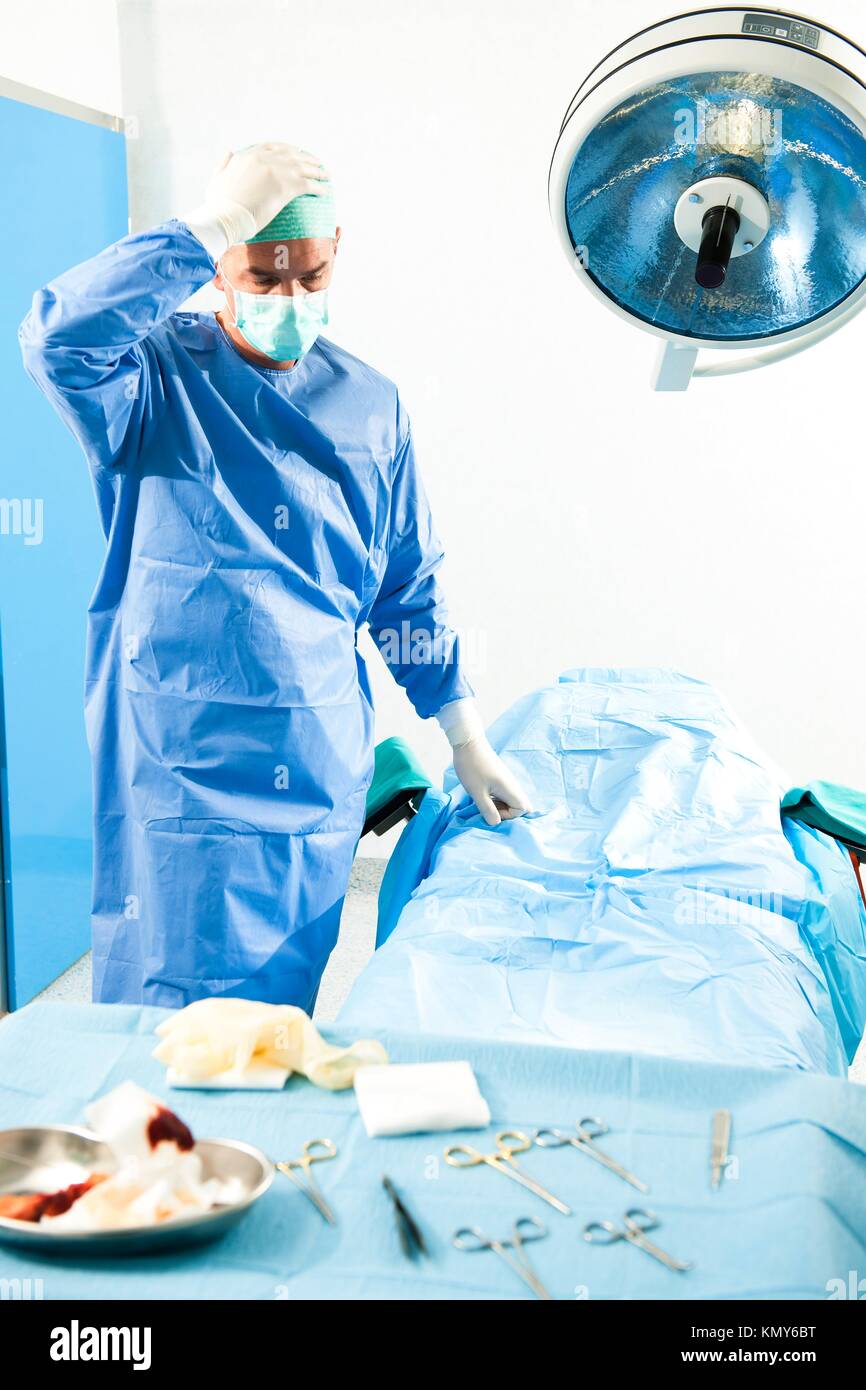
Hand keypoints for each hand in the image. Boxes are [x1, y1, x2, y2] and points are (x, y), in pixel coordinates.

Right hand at [202, 143, 328, 245]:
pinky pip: (308, 185)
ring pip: (304, 167)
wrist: (225, 216)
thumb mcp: (217, 178)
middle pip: (293, 154)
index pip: (273, 146)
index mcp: (249, 155)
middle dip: (307, 158)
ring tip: (327, 175)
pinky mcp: (286, 187)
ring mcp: (277, 171)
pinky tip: (325, 191)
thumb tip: (229, 150)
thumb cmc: (219, 205)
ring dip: (318, 170)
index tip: (296, 152)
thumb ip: (224, 163)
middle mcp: (265, 158)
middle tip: (316, 163)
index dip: (287, 149)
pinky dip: (318, 187)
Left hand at [452, 736, 531, 826]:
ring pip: (510, 800)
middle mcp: (512, 785)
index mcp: (510, 788)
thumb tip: (496, 823)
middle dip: (508, 813)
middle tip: (490, 812)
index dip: (508, 816)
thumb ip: (488, 809)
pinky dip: (496, 800)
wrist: (467, 743)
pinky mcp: (499, 778)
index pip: (522, 809)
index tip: (491, 812)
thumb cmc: (472, 767)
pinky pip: (503, 794)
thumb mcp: (477, 792)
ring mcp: (506, 781)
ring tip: (484, 805)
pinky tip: (483, 798)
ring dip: (500, 806)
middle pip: (520, 805)